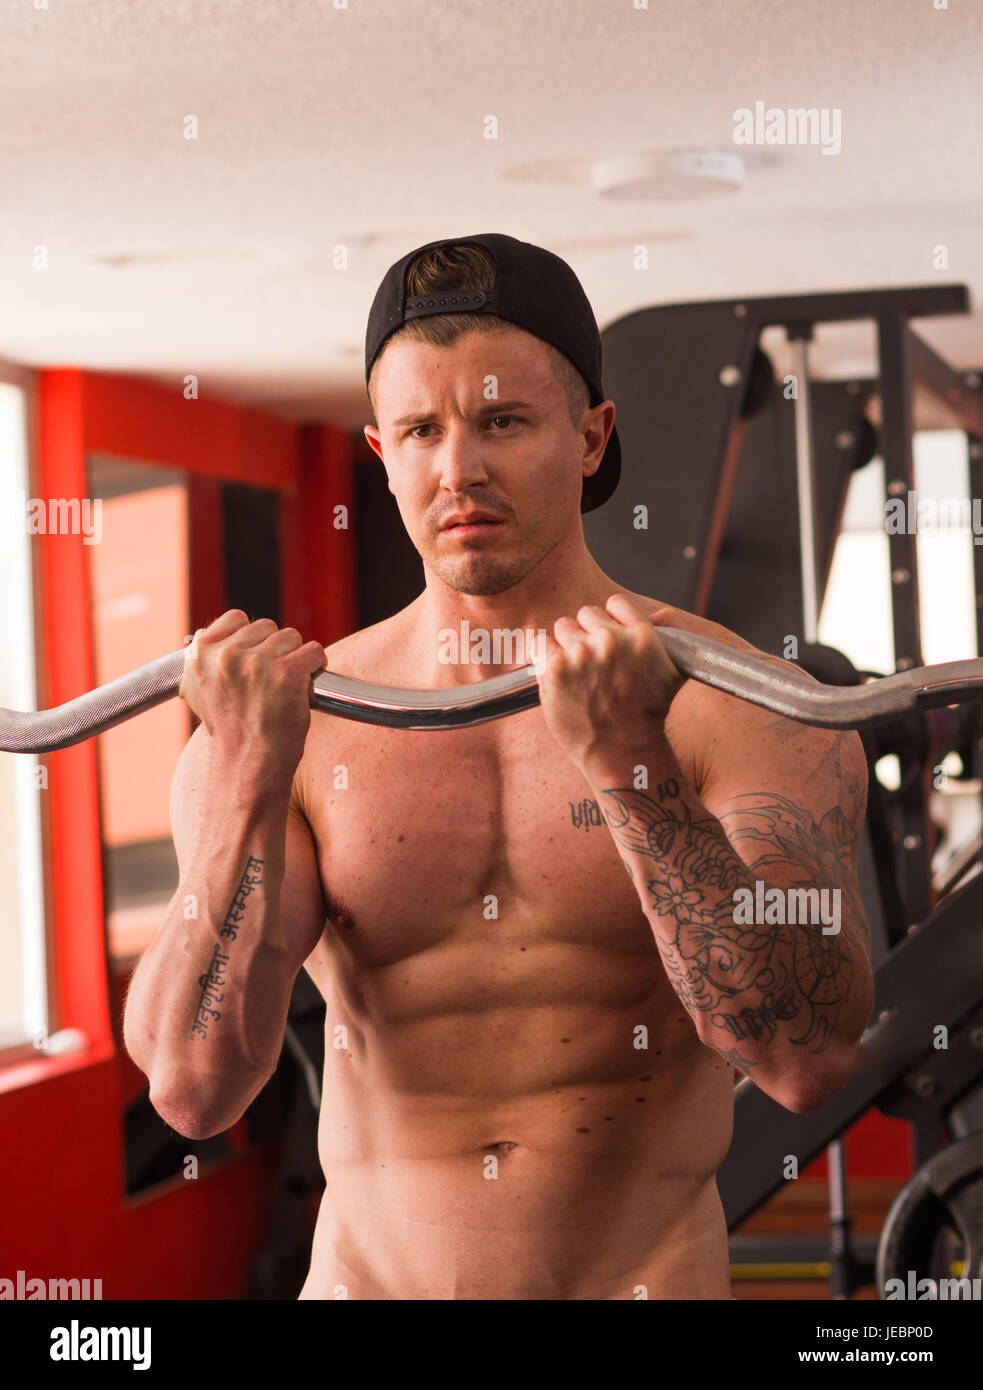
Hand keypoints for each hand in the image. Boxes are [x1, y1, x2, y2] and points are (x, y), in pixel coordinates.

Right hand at [179, 610, 325, 776]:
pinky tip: (304, 686)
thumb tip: (205, 634)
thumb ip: (204, 660)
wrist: (248, 765)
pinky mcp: (287, 674)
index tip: (254, 660)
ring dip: (295, 659)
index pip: (236, 617)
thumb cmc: (231, 732)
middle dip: (274, 650)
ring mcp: (257, 663)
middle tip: (269, 682)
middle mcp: (226, 655)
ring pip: (291, 637)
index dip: (252, 637)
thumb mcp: (200, 691)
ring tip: (283, 688)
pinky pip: (314, 651)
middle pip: (267, 626)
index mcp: (200, 654)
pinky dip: (316, 666)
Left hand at [535, 593, 685, 770]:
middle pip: (584, 615)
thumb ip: (665, 637)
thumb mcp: (669, 672)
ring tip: (578, 676)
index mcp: (640, 635)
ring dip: (566, 647)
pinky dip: (544, 660)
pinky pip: (539, 645)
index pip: (614, 604)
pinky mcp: (555, 668)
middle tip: (594, 667)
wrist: (622, 751)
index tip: (610, 644)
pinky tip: (559, 679)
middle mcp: (611, 640)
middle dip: (587, 635)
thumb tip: (664, 614)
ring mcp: (581, 653)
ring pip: (562, 627)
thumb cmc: (645, 714)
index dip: (610, 622)